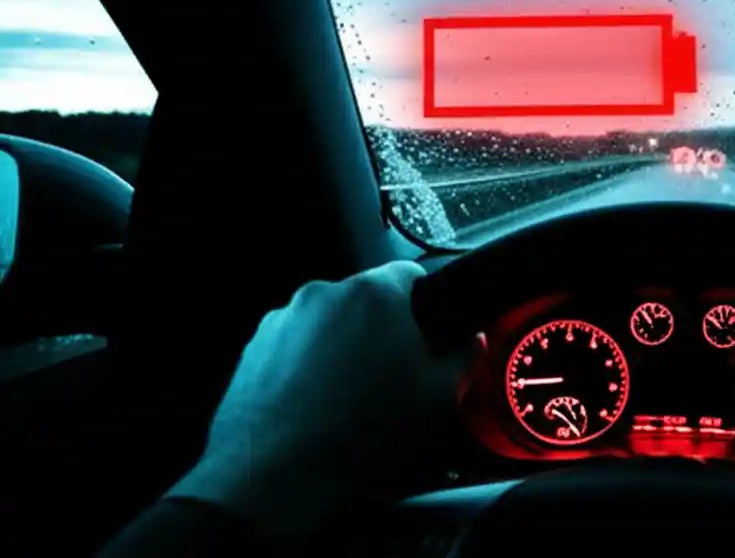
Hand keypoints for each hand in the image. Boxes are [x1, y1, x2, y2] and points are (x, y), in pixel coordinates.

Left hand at [167, 261, 466, 536]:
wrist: (277, 471)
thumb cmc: (364, 429)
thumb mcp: (435, 398)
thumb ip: (461, 357)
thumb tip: (471, 340)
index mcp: (375, 293)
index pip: (411, 274)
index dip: (424, 305)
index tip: (426, 336)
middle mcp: (324, 291)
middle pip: (366, 298)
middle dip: (380, 327)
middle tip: (390, 372)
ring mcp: (283, 317)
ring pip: (328, 321)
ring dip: (341, 344)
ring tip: (346, 393)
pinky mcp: (253, 346)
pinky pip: (295, 343)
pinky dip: (307, 362)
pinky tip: (313, 402)